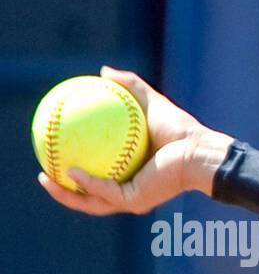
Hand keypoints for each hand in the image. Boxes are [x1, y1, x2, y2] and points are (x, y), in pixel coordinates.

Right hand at [37, 67, 232, 216]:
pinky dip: (87, 183)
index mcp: (130, 173)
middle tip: (43, 173)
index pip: (97, 175)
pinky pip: (104, 192)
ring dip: (66, 195)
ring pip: (90, 203)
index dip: (74, 170)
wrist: (199, 151)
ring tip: (45, 178)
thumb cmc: (181, 131)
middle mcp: (129, 190)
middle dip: (62, 190)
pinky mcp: (135, 200)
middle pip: (87, 197)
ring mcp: (131, 198)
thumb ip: (129, 86)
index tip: (54, 154)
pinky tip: (70, 171)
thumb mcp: (150, 103)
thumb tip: (104, 71)